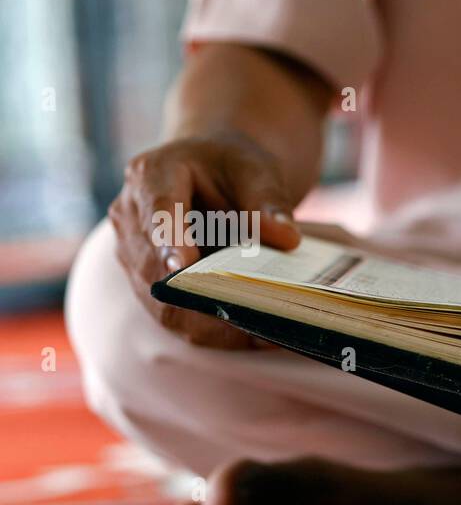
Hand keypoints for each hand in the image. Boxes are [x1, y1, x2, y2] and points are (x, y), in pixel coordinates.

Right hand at [108, 130, 301, 348]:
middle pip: (157, 269)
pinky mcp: (147, 283)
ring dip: (211, 324)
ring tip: (262, 335)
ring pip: (163, 303)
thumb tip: (286, 238)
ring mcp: (133, 254)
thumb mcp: (257, 172)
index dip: (169, 241)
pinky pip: (175, 316)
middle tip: (252, 319)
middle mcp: (130, 217)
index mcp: (151, 176)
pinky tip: (255, 336)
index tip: (181, 265)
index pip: (158, 213)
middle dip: (202, 297)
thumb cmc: (232, 168)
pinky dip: (215, 330)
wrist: (211, 173)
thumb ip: (269, 203)